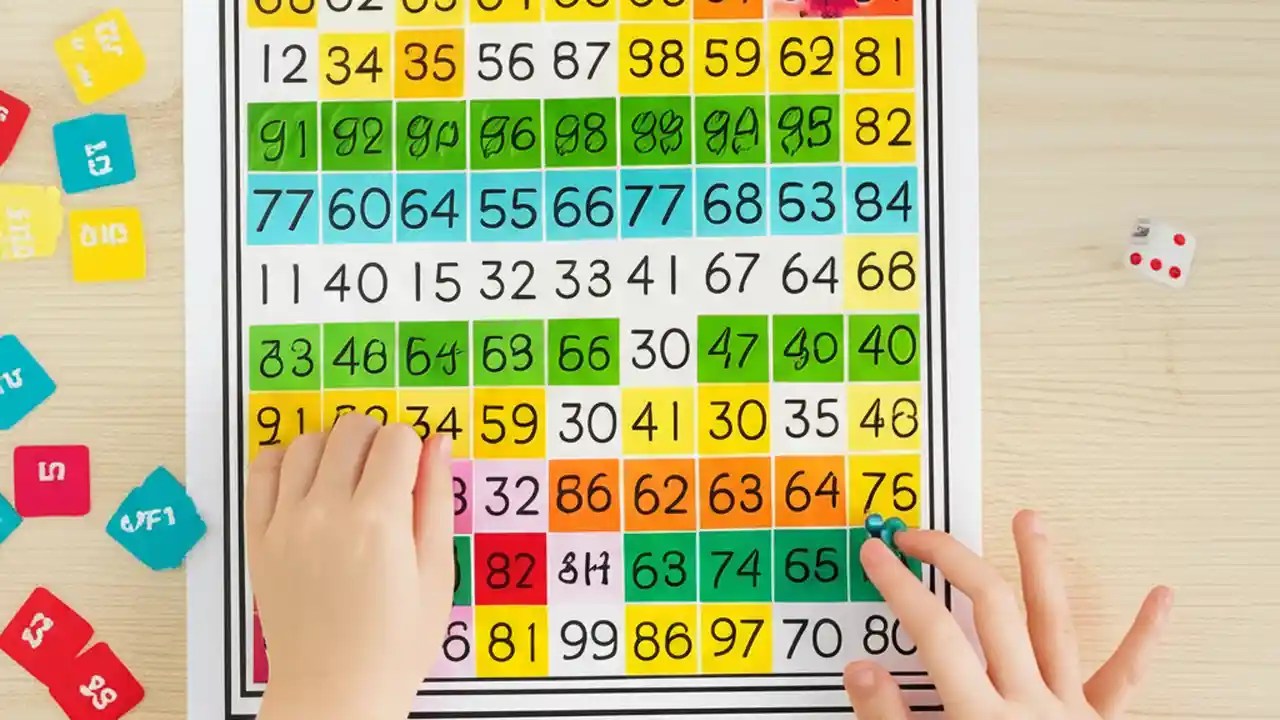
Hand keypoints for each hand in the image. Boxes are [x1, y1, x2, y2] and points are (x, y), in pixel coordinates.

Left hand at [245, 414, 454, 719]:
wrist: (337, 691)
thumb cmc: (395, 642)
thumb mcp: (437, 572)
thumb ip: (435, 500)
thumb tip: (438, 442)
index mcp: (378, 520)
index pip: (397, 438)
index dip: (413, 448)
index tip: (414, 473)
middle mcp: (327, 512)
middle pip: (351, 429)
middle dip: (376, 438)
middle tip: (386, 472)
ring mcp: (287, 523)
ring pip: (307, 442)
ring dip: (334, 447)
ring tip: (348, 479)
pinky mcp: (260, 538)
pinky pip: (263, 471)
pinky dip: (285, 460)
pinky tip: (307, 479)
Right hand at [843, 510, 1171, 718]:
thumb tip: (862, 669)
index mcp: (978, 718)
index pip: (932, 632)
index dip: (900, 585)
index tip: (878, 553)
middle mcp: (1026, 705)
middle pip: (989, 609)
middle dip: (953, 560)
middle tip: (922, 533)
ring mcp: (1067, 713)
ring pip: (1054, 624)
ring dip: (1041, 568)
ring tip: (1030, 521)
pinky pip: (1125, 680)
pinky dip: (1145, 639)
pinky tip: (1162, 598)